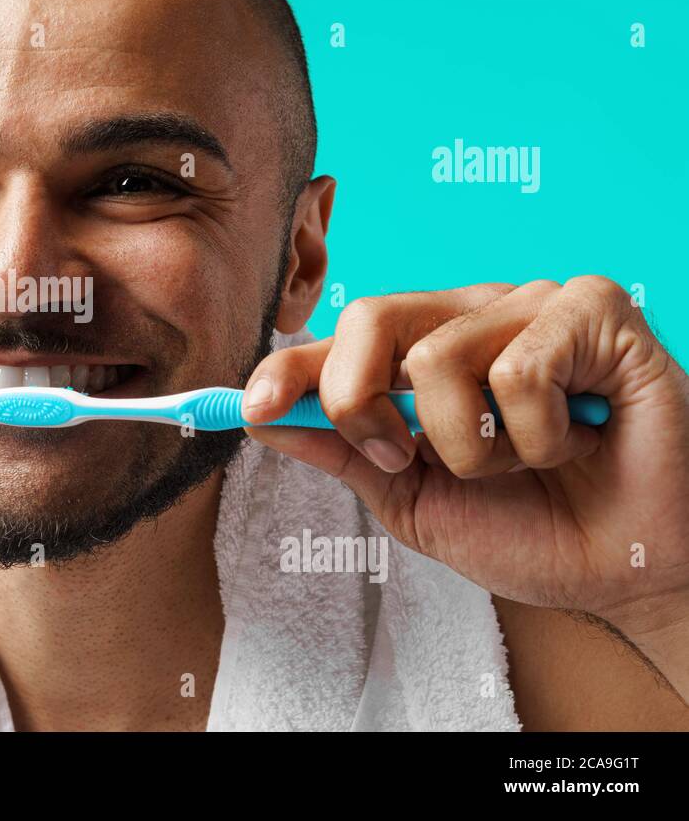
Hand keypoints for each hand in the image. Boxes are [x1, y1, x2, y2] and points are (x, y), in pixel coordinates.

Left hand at [242, 278, 688, 691]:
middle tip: (407, 460)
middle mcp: (475, 314)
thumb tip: (264, 418)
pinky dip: (538, 434)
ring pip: (438, 359)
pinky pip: (519, 367)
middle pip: (370, 318)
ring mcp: (534, 305)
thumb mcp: (413, 498)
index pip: (341, 338)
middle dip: (363, 407)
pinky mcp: (595, 312)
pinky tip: (576, 439)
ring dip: (472, 448)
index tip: (248, 409)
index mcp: (429, 349)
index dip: (288, 369)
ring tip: (524, 461)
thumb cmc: (532, 527)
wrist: (626, 569)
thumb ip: (343, 452)